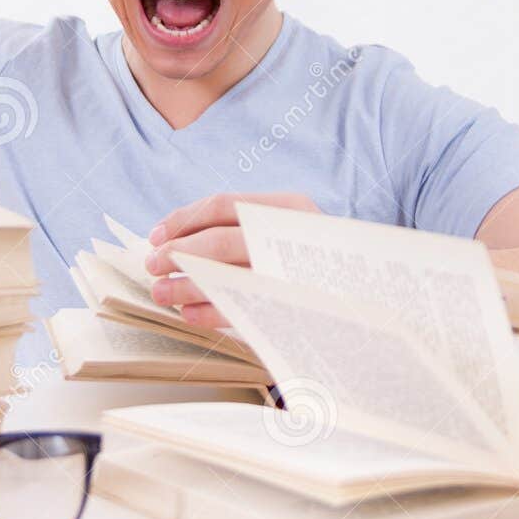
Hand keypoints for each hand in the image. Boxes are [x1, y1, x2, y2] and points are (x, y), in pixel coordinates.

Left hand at [146, 192, 319, 328]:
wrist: (366, 303)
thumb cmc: (311, 266)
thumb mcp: (286, 233)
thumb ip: (243, 228)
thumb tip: (176, 237)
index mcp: (290, 209)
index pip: (225, 204)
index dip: (184, 219)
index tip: (156, 236)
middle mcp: (293, 238)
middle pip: (220, 240)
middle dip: (178, 252)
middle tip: (152, 265)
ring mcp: (294, 276)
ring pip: (225, 276)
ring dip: (185, 284)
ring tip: (161, 292)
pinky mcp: (293, 312)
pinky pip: (239, 311)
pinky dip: (208, 311)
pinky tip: (189, 313)